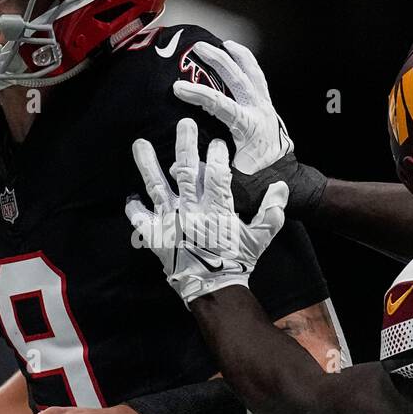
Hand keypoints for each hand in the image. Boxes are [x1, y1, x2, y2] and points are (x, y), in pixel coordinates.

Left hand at [126, 117, 287, 303]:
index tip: (217, 142)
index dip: (216, 156)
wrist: (213, 290)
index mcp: (217, 210)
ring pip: (156, 187)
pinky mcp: (156, 237)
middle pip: (185, 171)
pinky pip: (140, 220)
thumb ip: (271, 212)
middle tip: (184, 123)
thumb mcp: (259, 238)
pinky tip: (131, 197)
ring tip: (140, 144)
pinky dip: (134, 208)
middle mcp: (191, 211)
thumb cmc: (237, 262)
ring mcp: (171, 223)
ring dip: (147, 165)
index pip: (216, 175)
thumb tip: (280, 186)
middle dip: (185, 145)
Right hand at [172, 40, 325, 215]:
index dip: (198, 94)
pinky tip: (238, 53)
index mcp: (248, 127)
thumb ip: (205, 171)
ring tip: (222, 43)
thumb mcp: (232, 179)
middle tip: (198, 48)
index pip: (220, 104)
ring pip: (252, 72)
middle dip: (217, 60)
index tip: (177, 87)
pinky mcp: (267, 105)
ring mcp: (265, 105)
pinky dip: (248, 63)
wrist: (284, 178)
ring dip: (237, 56)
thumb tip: (176, 167)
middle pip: (237, 78)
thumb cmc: (257, 178)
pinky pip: (257, 77)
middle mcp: (259, 111)